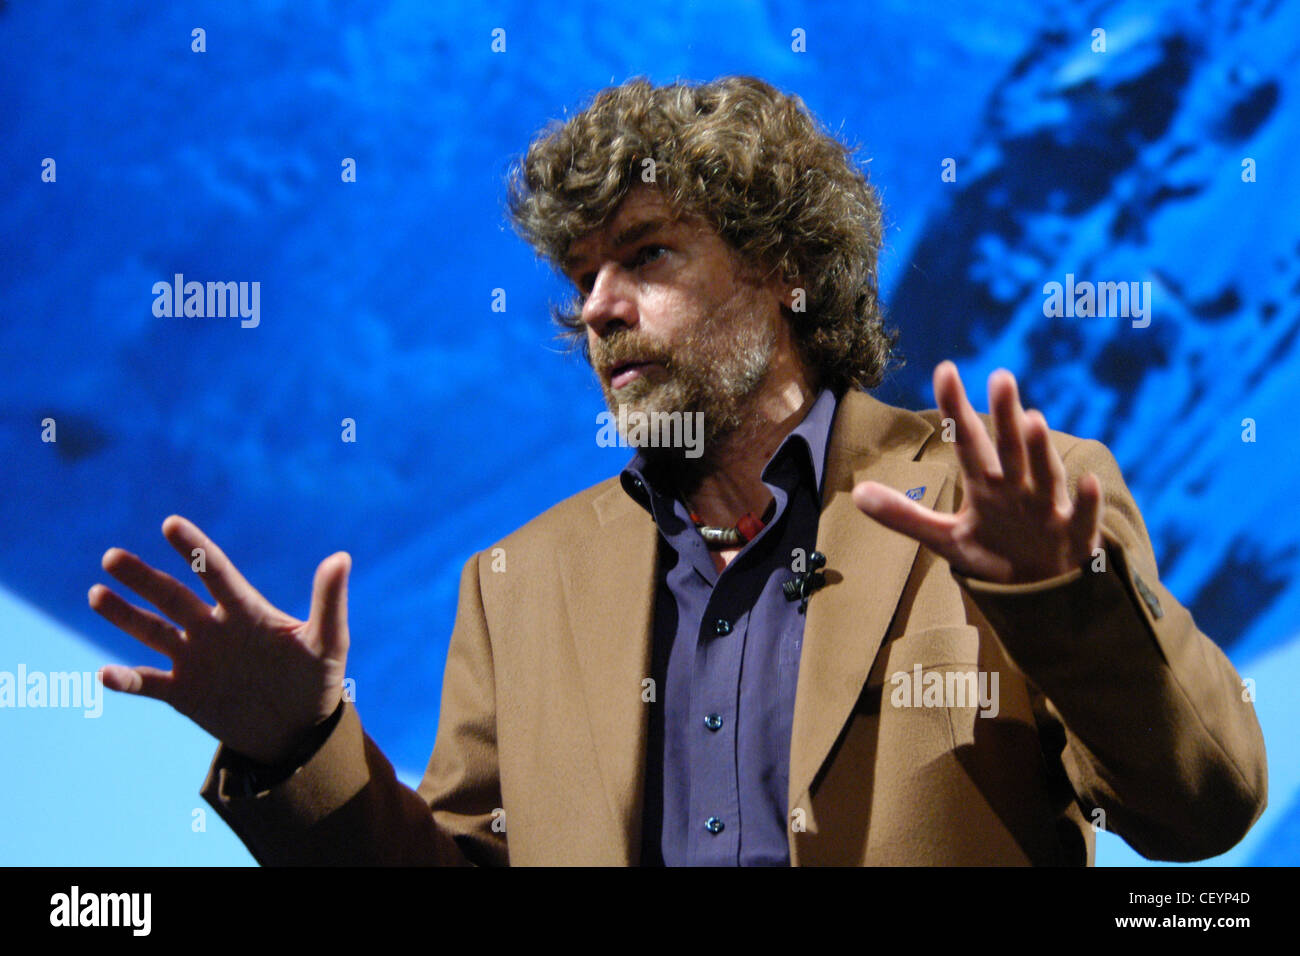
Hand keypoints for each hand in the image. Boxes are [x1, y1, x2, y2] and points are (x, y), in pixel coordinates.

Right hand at [88, 514, 350, 764]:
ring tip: (96, 593)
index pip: (216, 574)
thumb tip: (341, 557)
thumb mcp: (328, 641)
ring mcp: (195, 659)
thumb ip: (328, 601)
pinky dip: (127, 680)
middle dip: (143, 578)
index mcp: (246, 611)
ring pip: (151, 631)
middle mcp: (214, 629)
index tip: (170, 523)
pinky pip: (149, 683)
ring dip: (124, 615)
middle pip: (172, 597)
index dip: (194, 550)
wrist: (298, 729)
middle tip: (111, 557)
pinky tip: (105, 675)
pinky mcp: (183, 693)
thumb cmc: (316, 679)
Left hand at [852, 361, 1102, 583]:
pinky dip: (1086, 503)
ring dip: (1039, 449)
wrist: (1039, 591)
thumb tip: (856, 494)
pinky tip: (1088, 482)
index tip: (944, 369)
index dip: (954, 408)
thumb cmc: (994, 553)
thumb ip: (903, 515)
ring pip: (1043, 474)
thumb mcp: (944, 539)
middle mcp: (1017, 487)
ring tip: (1031, 419)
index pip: (966, 440)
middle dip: (1003, 415)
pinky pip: (1082, 518)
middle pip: (1007, 448)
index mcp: (985, 484)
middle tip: (999, 376)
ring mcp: (1047, 509)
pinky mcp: (1074, 538)